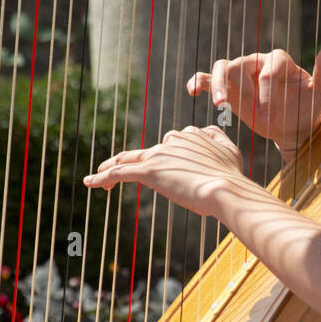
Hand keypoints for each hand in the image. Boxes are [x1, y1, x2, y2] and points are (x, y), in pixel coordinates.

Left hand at [83, 125, 245, 220]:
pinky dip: (103, 177)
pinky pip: (119, 172)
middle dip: (135, 162)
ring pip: (127, 159)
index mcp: (189, 136)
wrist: (225, 189)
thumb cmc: (230, 176)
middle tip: (123, 174)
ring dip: (110, 166)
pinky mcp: (149, 172)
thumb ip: (217, 139)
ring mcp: (159, 156)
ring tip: (98, 175)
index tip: (163, 171)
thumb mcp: (230, 151)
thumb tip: (207, 132)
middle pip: (146, 151)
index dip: (164, 157)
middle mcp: (171, 141)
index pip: (171, 143)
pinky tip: (90, 182)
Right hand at [187, 40, 320, 153]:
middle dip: (242, 89)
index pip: (269, 67)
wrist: (294, 129)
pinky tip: (193, 91)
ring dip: (217, 84)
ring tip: (220, 104)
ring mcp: (242, 76)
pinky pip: (208, 78)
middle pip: (240, 63)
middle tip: (245, 111)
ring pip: (222, 68)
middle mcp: (257, 63)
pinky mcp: (229, 89)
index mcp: (279, 61)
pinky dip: (199, 81)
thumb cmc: (308, 109)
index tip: (270, 115)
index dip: (268, 90)